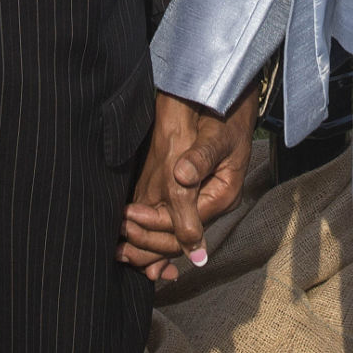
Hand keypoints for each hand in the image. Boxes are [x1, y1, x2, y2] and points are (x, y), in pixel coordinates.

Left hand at [118, 88, 255, 281]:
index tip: (129, 216)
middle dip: (149, 242)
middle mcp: (213, 204)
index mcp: (223, 195)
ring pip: (176, 236)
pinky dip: (155, 233)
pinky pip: (174, 224)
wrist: (234, 105)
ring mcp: (204, 202)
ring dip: (149, 244)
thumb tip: (182, 176)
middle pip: (181, 238)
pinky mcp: (194, 195)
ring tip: (122, 247)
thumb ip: (200, 158)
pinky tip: (135, 238)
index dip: (155, 223)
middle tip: (119, 239)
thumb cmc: (227, 119)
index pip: (186, 223)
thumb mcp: (216, 136)